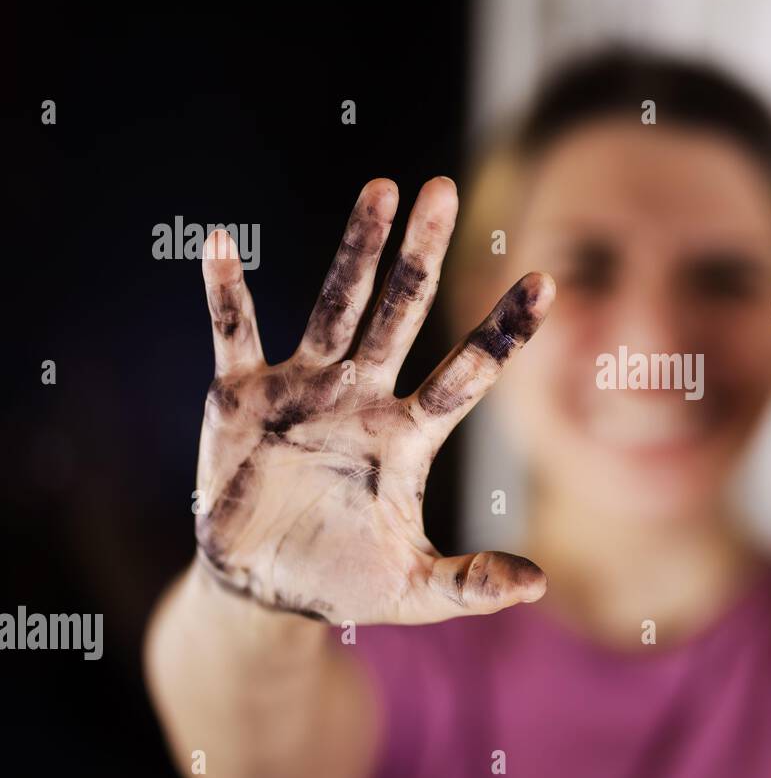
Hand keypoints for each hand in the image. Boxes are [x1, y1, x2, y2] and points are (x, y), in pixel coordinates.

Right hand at [193, 177, 553, 624]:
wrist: (266, 588)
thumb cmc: (347, 581)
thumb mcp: (414, 590)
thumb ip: (472, 583)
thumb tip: (540, 586)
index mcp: (408, 437)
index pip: (466, 373)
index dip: (504, 329)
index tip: (546, 280)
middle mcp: (363, 397)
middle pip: (400, 313)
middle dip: (420, 254)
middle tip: (443, 190)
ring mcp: (305, 389)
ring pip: (334, 306)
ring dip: (354, 250)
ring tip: (382, 187)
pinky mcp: (244, 396)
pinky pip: (235, 335)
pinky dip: (225, 293)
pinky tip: (217, 242)